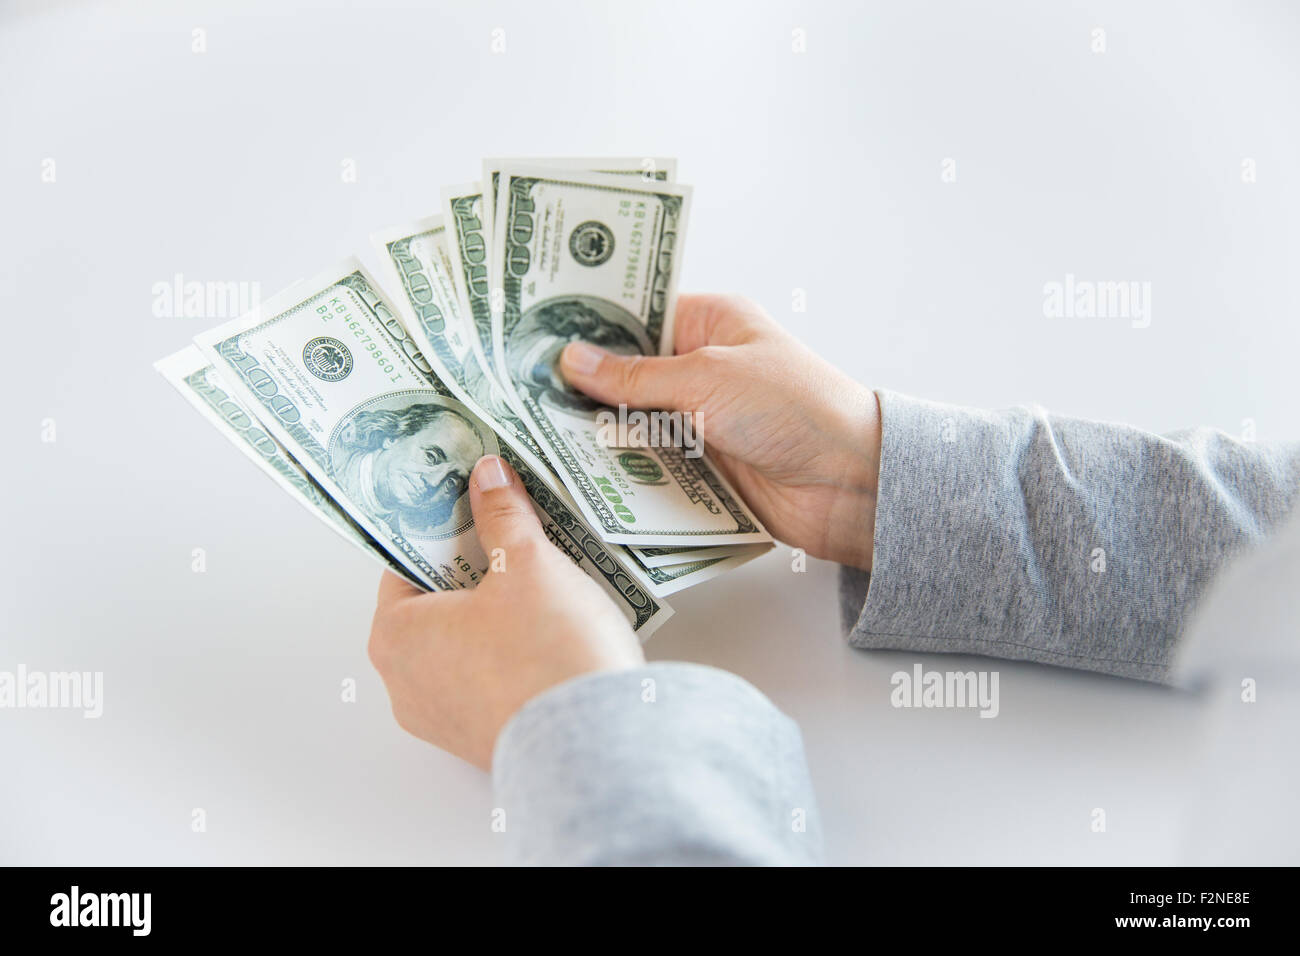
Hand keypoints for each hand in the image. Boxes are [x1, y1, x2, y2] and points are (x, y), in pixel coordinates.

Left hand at [368, 454, 643, 768]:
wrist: (597, 744)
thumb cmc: (547, 656)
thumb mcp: (528, 562)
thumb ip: (503, 514)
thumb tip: (488, 477)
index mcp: (396, 635)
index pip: (407, 563)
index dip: (445, 528)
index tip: (474, 506)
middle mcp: (406, 684)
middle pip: (437, 605)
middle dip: (478, 571)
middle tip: (517, 540)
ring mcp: (444, 720)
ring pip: (467, 645)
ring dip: (499, 616)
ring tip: (545, 587)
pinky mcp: (485, 740)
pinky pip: (492, 682)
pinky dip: (515, 657)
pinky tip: (552, 635)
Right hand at [561, 294, 880, 570]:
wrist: (850, 484)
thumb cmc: (798, 409)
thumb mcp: (709, 378)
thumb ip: (637, 376)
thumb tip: (573, 361)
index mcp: (710, 323)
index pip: (637, 311)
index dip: (589, 320)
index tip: (534, 330)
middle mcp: (701, 368)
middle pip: (626, 372)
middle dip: (581, 384)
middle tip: (517, 391)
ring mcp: (699, 421)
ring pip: (632, 424)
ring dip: (596, 434)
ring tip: (531, 435)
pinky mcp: (700, 470)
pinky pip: (648, 467)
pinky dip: (620, 473)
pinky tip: (576, 476)